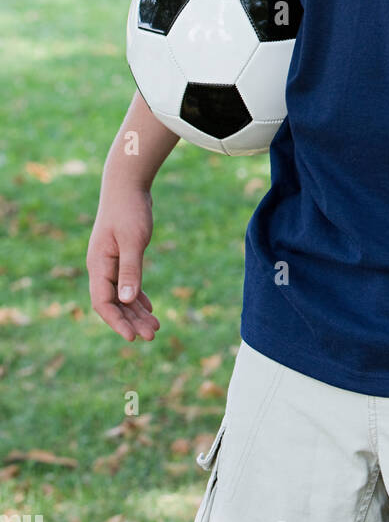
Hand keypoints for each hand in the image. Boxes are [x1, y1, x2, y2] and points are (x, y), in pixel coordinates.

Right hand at [86, 187, 159, 341]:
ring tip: (156, 327)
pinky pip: (127, 283)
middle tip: (153, 335)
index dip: (116, 322)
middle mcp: (101, 267)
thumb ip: (130, 270)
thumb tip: (126, 300)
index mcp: (99, 265)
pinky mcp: (121, 256)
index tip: (132, 337)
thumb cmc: (129, 209)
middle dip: (132, 321)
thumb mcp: (133, 240)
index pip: (103, 302)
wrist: (127, 184)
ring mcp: (111, 262)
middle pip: (114, 303)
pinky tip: (149, 308)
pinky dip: (137, 296)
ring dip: (137, 312)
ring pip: (122, 295)